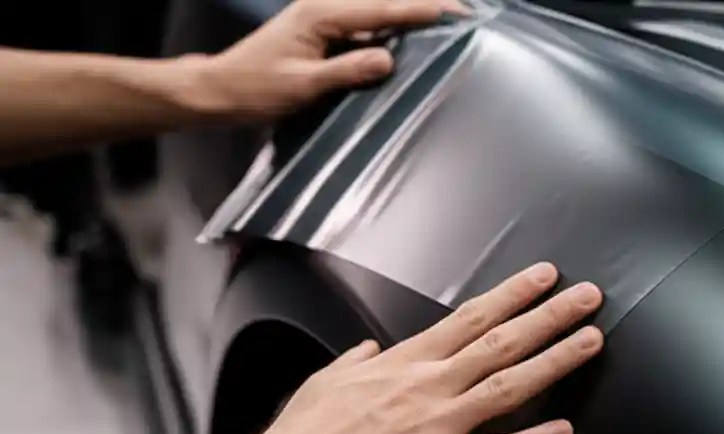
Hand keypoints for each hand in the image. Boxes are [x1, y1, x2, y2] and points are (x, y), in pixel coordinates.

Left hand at [196, 0, 468, 121]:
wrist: (219, 91)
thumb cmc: (254, 89)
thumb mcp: (302, 85)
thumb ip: (347, 71)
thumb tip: (389, 59)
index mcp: (319, 15)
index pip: (380, 9)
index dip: (419, 9)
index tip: (454, 10)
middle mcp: (322, 10)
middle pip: (382, 3)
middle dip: (420, 5)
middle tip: (462, 11)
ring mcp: (321, 21)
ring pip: (375, 15)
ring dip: (407, 17)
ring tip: (444, 23)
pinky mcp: (321, 36)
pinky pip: (363, 29)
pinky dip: (388, 31)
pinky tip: (408, 41)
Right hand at [239, 263, 603, 433]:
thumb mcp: (326, 382)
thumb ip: (357, 361)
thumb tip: (371, 348)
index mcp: (402, 364)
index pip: (469, 318)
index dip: (512, 294)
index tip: (543, 277)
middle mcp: (425, 387)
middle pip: (500, 342)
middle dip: (549, 315)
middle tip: (587, 297)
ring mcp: (434, 427)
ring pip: (508, 386)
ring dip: (554, 362)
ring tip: (589, 342)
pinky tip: (564, 429)